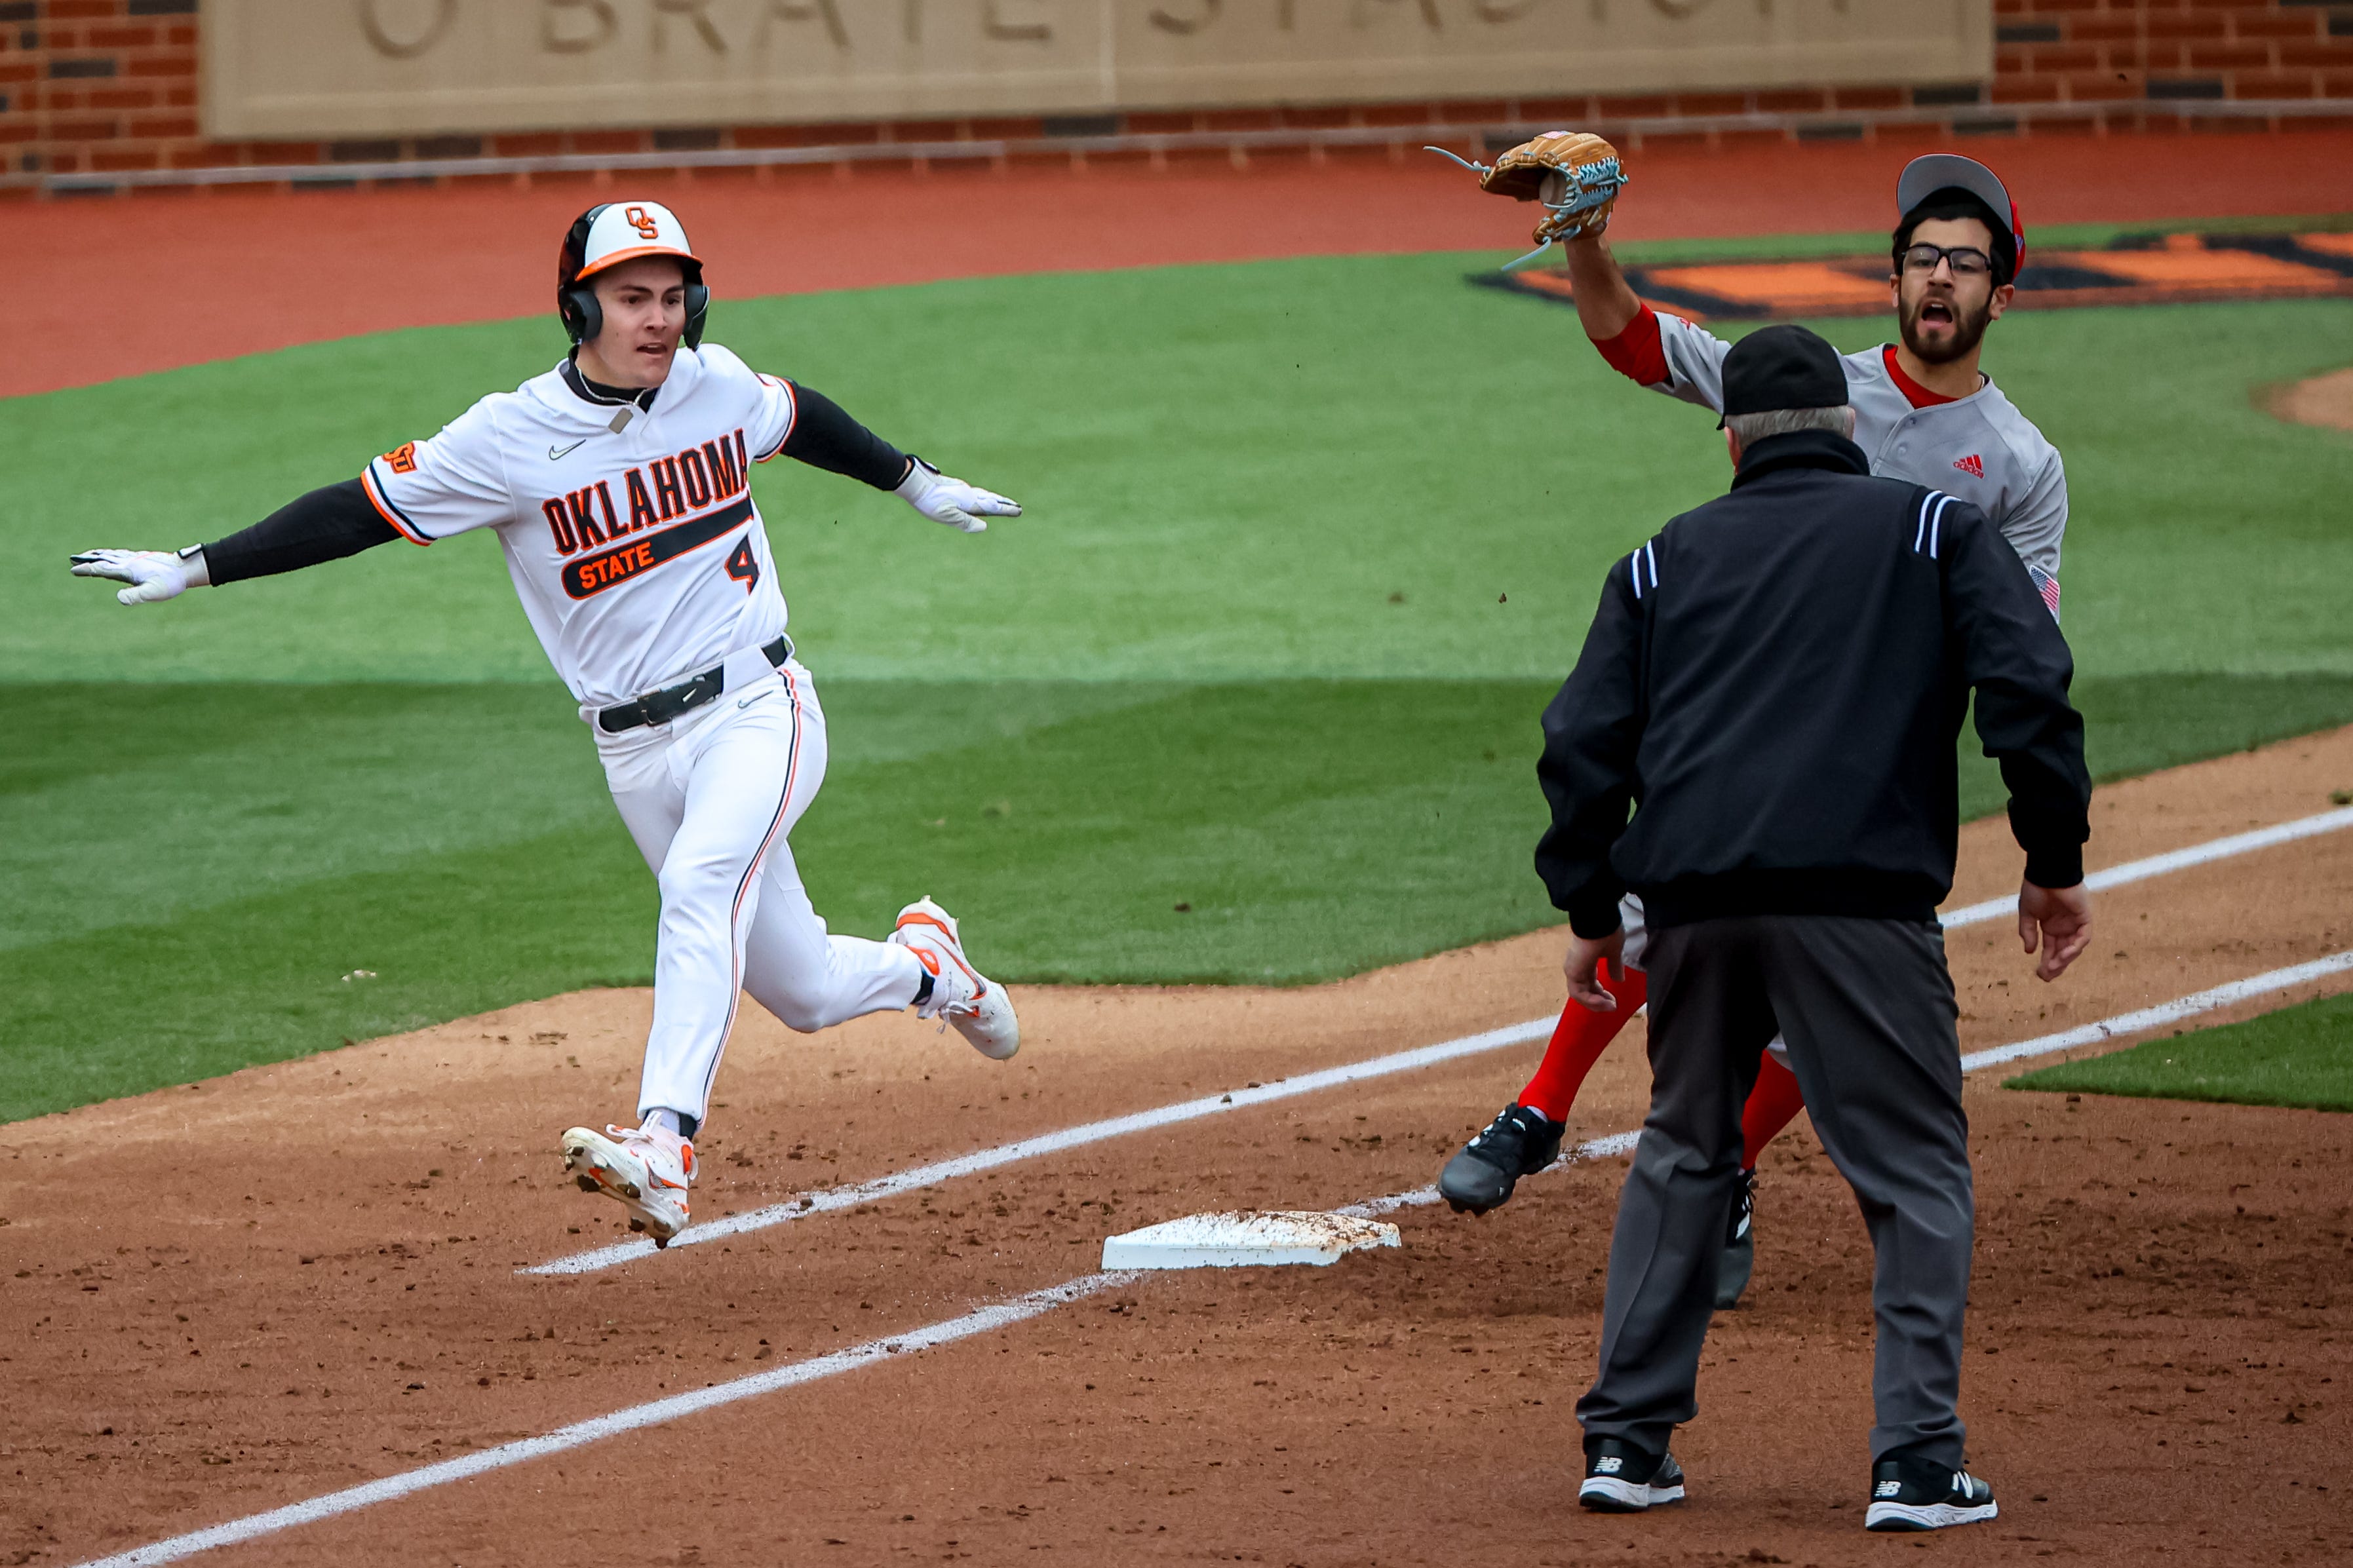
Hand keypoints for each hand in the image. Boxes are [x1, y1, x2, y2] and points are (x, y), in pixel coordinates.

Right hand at [69, 548, 203, 604]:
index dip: (87, 570)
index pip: (102, 569)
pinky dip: (111, 553)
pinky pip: (121, 553)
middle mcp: (128, 562)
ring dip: (98, 554)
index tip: (73, 570)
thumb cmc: (170, 583)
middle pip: (103, 559)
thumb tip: (119, 599)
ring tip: (88, 554)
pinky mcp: (142, 557)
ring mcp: (135, 558)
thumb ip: (135, 596)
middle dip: (87, 560)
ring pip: (111, 554)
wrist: (185, 569)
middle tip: (73, 559)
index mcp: (127, 570)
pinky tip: (112, 554)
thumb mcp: (153, 593)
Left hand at [896, 457, 1020, 534]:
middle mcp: (968, 493)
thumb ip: (965, 522)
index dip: (1006, 510)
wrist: (915, 482)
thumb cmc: (929, 501)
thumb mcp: (947, 516)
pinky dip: (984, 495)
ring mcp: (962, 489)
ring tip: (1002, 501)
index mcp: (969, 501)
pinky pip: (975, 492)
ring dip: (995, 498)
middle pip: (991, 499)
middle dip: (1004, 504)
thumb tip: (984, 527)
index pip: (992, 507)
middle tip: (1017, 507)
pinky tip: (979, 496)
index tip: (1019, 510)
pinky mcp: (954, 486)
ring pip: (983, 494)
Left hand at [1562, 927, 1626, 1011]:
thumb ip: (1614, 966)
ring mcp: (1573, 969)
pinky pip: (1579, 993)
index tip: (1613, 1000)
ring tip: (1610, 1007)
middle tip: (1612, 1006)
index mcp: (1586, 961)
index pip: (1590, 983)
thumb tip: (1619, 980)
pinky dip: (1591, 1001)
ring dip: (1595, 1004)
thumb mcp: (1614, 952)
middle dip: (1599, 1001)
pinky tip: (1605, 1002)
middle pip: (1584, 991)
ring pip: (1580, 995)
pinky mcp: (1573, 971)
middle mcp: (1577, 966)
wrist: (1599, 918)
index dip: (1601, 994)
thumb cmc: (1607, 930)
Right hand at [2018, 879, 2090, 981]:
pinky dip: (2075, 947)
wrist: (2047, 873)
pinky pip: (2084, 937)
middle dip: (2056, 966)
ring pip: (2074, 947)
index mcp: (2051, 926)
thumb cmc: (2036, 889)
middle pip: (2063, 952)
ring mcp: (2076, 923)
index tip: (2039, 973)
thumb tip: (2029, 951)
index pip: (2051, 949)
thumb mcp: (2027, 913)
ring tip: (2052, 967)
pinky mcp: (2085, 918)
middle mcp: (2065, 927)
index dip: (2046, 962)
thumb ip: (2028, 932)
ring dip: (2064, 959)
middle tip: (2046, 977)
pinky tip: (2064, 954)